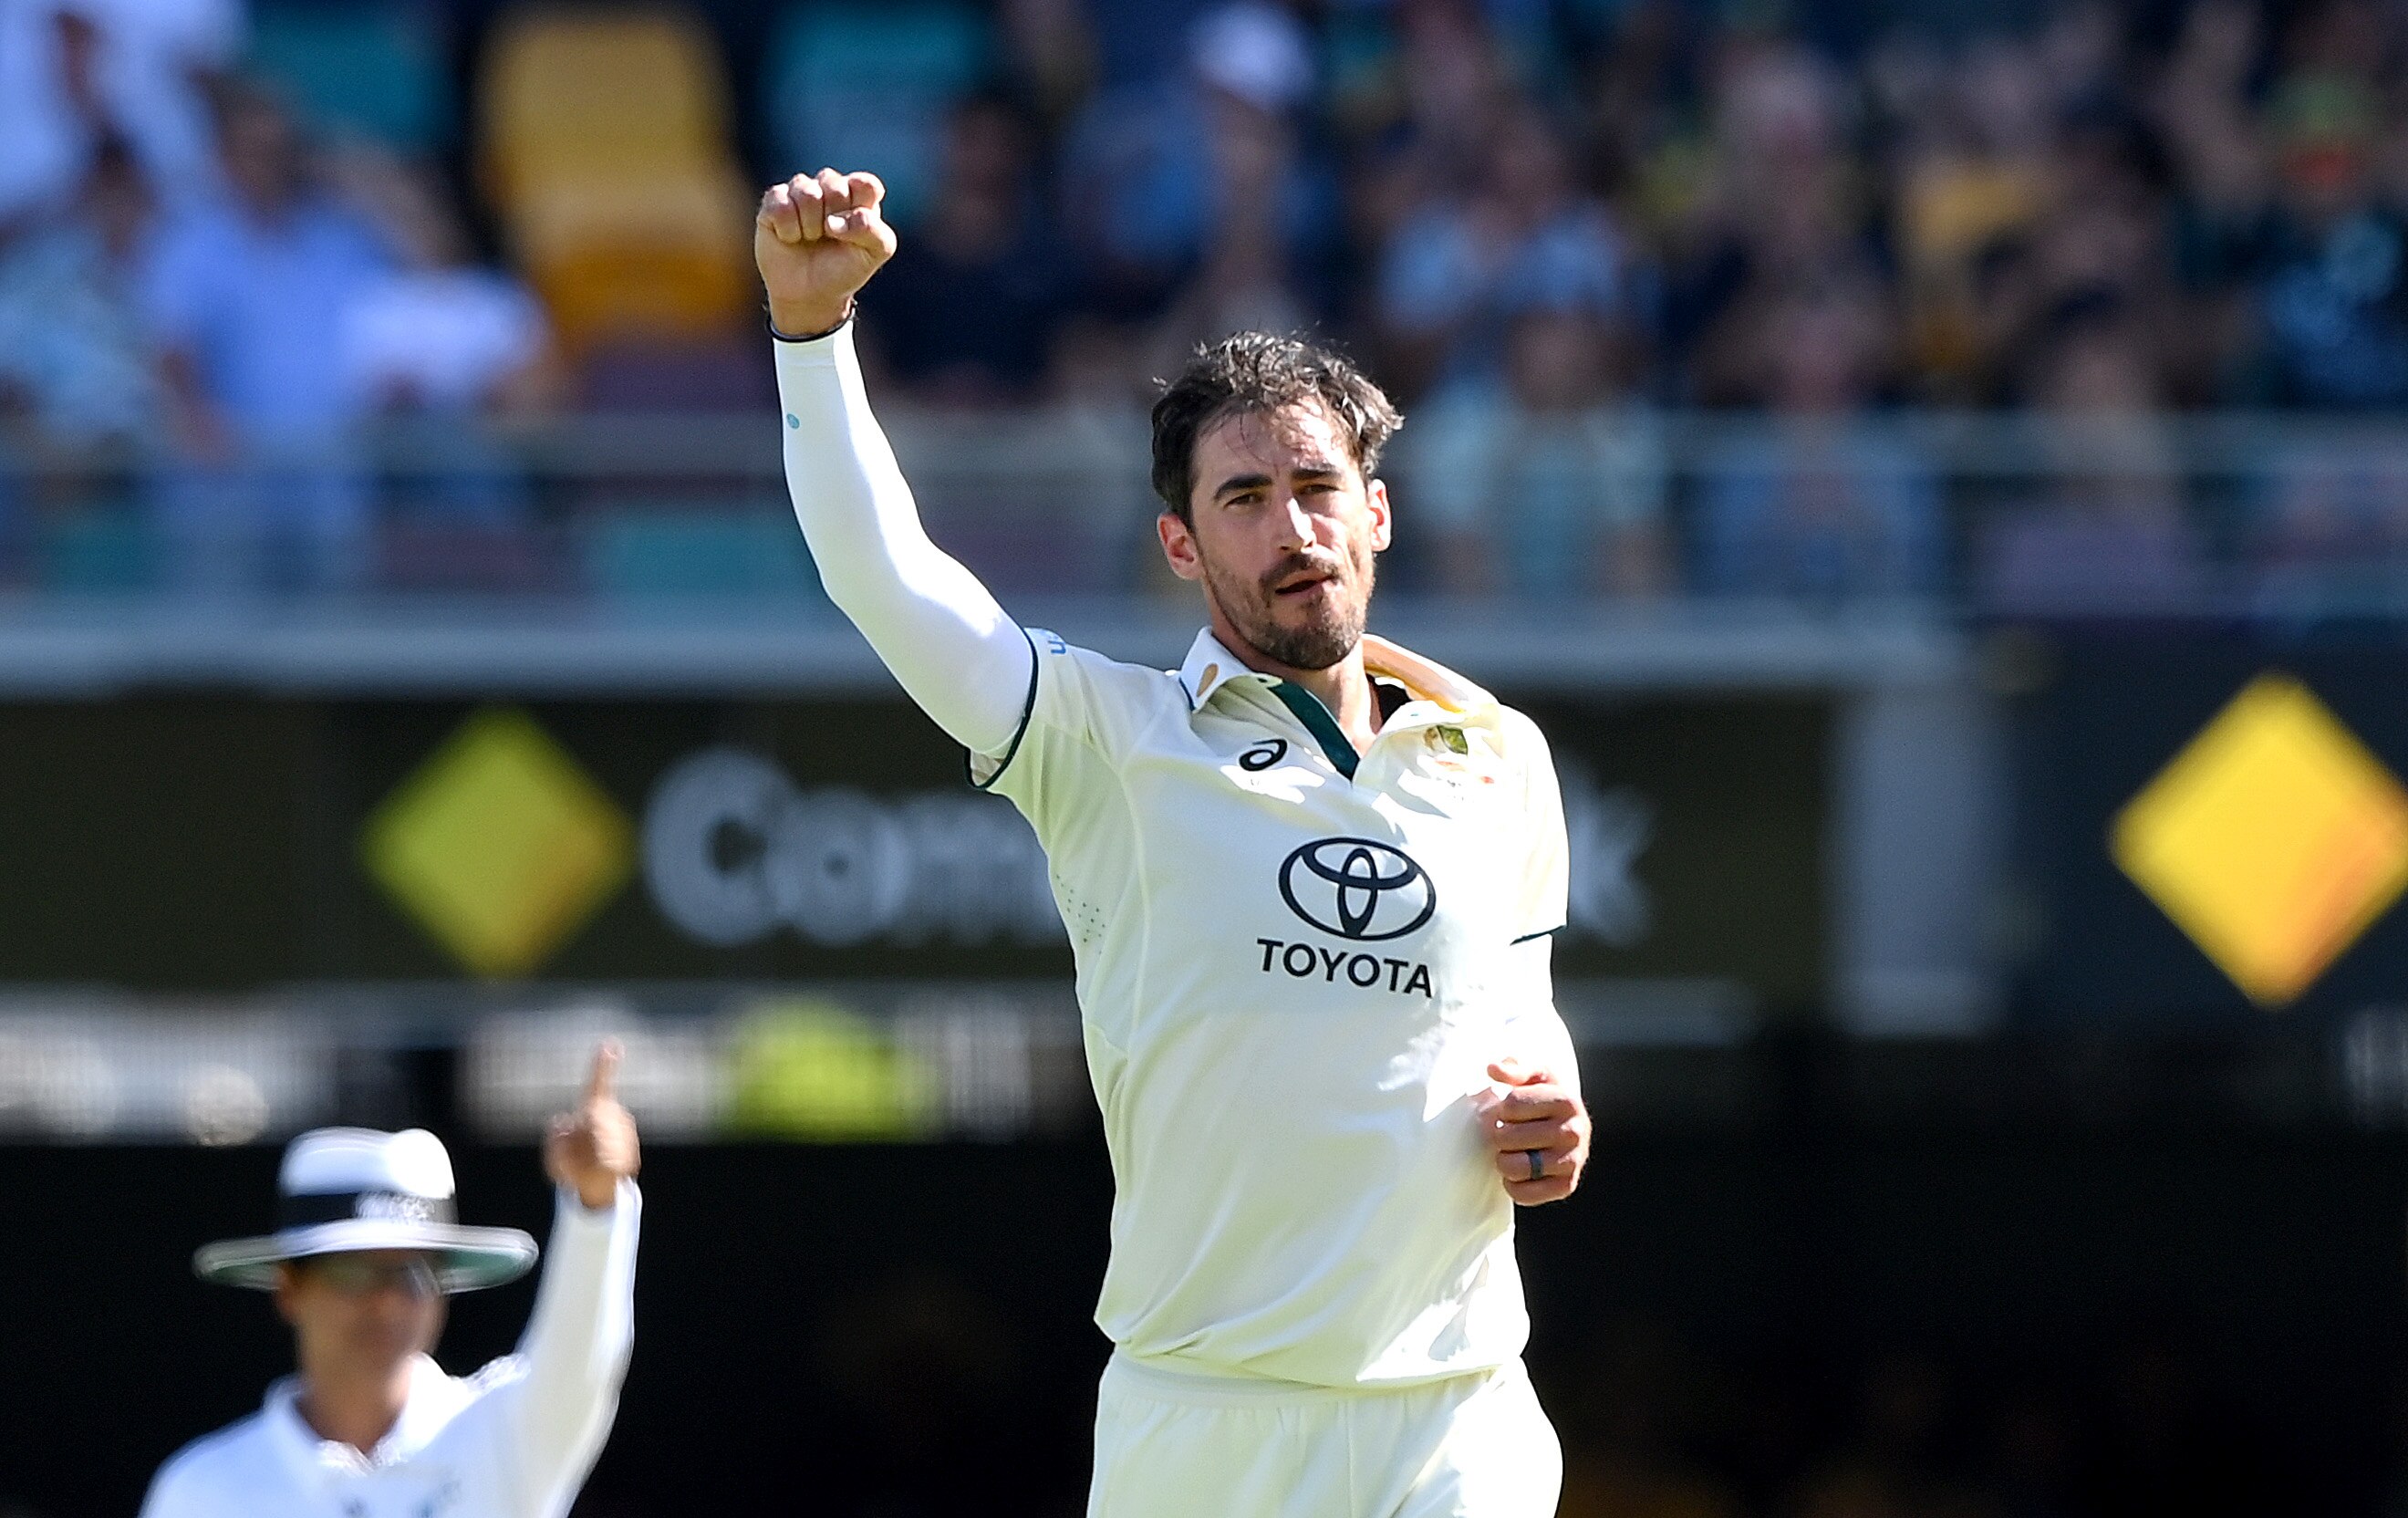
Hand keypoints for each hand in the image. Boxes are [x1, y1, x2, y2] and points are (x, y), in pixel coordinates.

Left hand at [544, 1041, 640, 1209]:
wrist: (596, 1187)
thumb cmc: (572, 1168)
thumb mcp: (554, 1159)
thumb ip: (554, 1142)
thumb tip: (560, 1120)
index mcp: (593, 1111)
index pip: (598, 1085)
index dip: (603, 1065)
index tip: (610, 1044)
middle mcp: (612, 1116)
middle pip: (599, 1121)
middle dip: (589, 1140)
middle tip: (583, 1155)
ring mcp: (624, 1132)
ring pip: (608, 1144)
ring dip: (596, 1158)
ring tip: (591, 1166)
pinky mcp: (632, 1149)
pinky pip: (618, 1159)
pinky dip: (608, 1168)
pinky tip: (604, 1171)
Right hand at [754, 168, 896, 336]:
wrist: (811, 295)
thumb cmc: (846, 269)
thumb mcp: (876, 253)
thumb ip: (872, 230)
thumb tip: (834, 220)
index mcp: (860, 195)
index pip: (866, 184)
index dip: (860, 207)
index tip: (855, 227)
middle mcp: (830, 187)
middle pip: (835, 185)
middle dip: (833, 219)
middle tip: (831, 237)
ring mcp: (800, 192)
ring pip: (806, 192)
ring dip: (811, 225)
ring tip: (811, 238)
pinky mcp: (774, 202)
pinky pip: (780, 205)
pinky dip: (788, 230)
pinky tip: (790, 238)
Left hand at [1478, 1058, 1588, 1205]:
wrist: (1568, 1131)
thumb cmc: (1543, 1101)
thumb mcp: (1534, 1077)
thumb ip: (1514, 1069)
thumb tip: (1493, 1069)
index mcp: (1567, 1100)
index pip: (1512, 1104)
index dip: (1501, 1109)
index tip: (1507, 1111)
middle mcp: (1575, 1131)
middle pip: (1509, 1136)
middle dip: (1499, 1134)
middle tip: (1507, 1133)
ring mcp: (1573, 1161)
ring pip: (1515, 1166)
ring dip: (1503, 1160)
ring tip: (1511, 1152)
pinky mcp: (1566, 1186)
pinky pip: (1523, 1193)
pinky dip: (1513, 1185)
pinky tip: (1519, 1173)